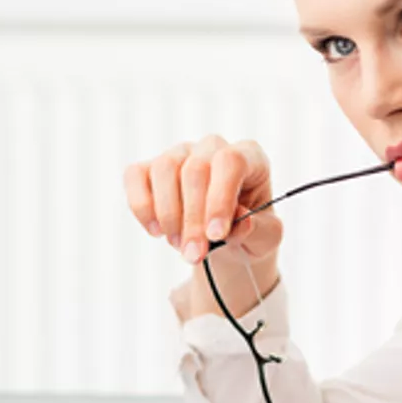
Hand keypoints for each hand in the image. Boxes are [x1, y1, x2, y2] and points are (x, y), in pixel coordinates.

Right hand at [124, 134, 282, 265]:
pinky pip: (136, 176)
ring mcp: (180, 154)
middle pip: (195, 169)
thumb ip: (258, 230)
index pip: (231, 162)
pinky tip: (156, 230)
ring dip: (169, 214)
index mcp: (249, 157)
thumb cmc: (249, 233)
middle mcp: (213, 148)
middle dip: (192, 219)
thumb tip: (240, 222)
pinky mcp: (151, 168)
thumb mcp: (265, 239)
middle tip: (195, 254)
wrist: (226, 243)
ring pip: (165, 169)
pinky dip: (142, 206)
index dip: (220, 198)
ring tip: (179, 244)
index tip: (216, 234)